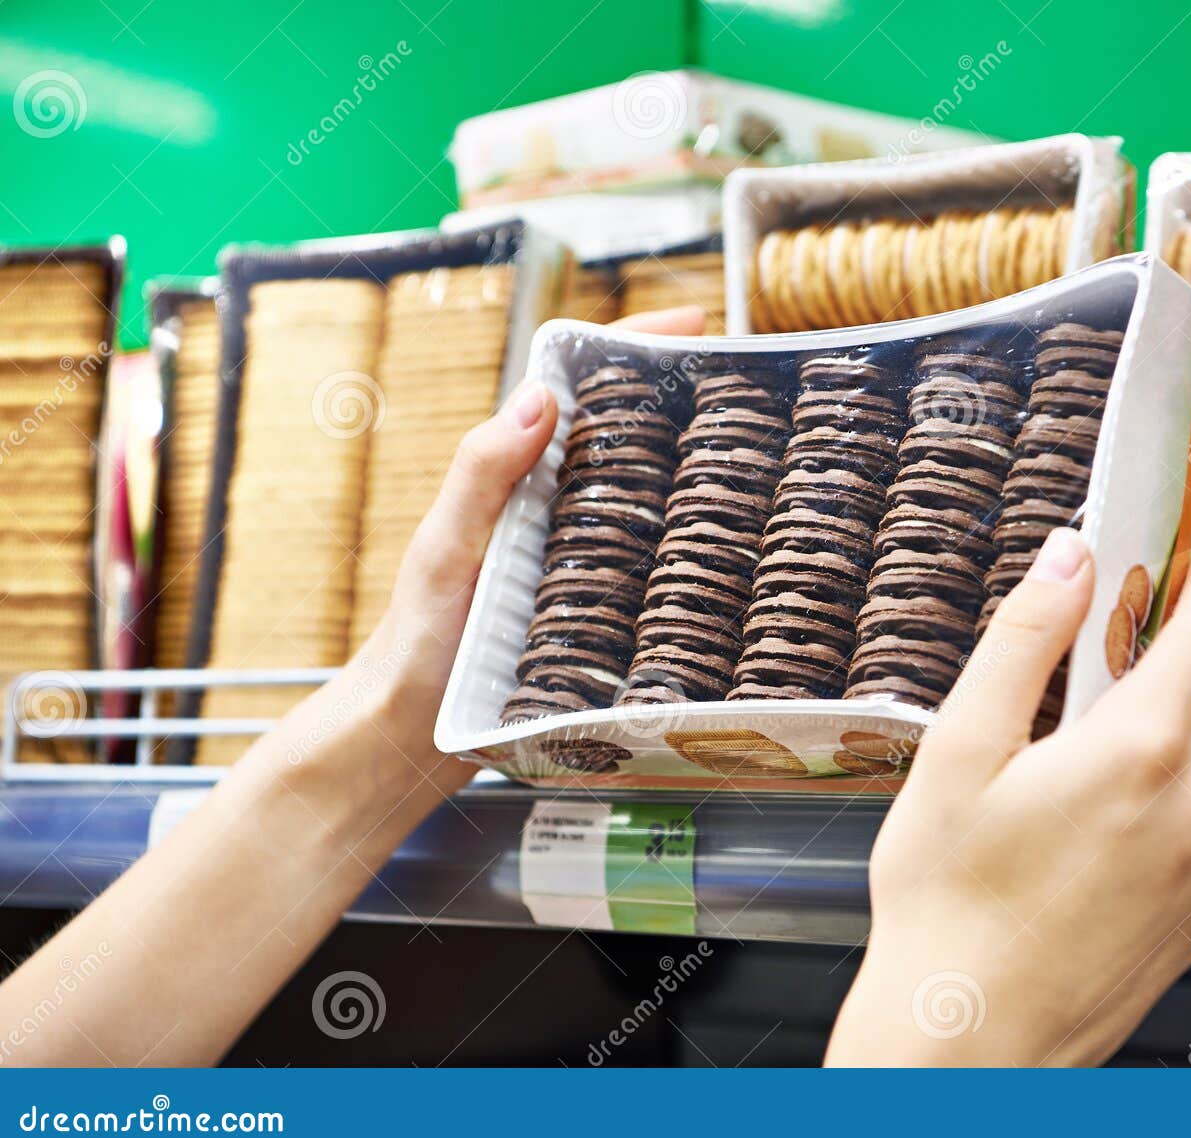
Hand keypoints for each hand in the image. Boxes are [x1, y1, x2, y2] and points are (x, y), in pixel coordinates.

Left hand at [243, 305, 708, 801]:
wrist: (411, 738)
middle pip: (621, 432)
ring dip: (694, 464)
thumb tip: (539, 396)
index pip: (572, 386)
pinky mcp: (594, 604)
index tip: (694, 324)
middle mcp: (547, 507)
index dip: (630, 344)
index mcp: (510, 477)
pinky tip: (728, 545)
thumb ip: (482, 474)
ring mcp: (574, 554)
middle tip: (749, 387)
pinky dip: (689, 537)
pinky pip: (648, 557)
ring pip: (643, 492)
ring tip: (757, 453)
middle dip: (681, 397)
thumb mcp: (445, 552)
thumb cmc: (419, 647)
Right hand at [826, 531, 1190, 1066]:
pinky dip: (1186, 792)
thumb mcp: (960, 750)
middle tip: (1124, 650)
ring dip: (1190, 723)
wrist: (970, 1037)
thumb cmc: (948, 905)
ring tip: (1097, 748)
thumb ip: (1024, 640)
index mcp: (1142, 751)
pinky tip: (1106, 819)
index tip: (1186, 559)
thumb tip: (1069, 558)